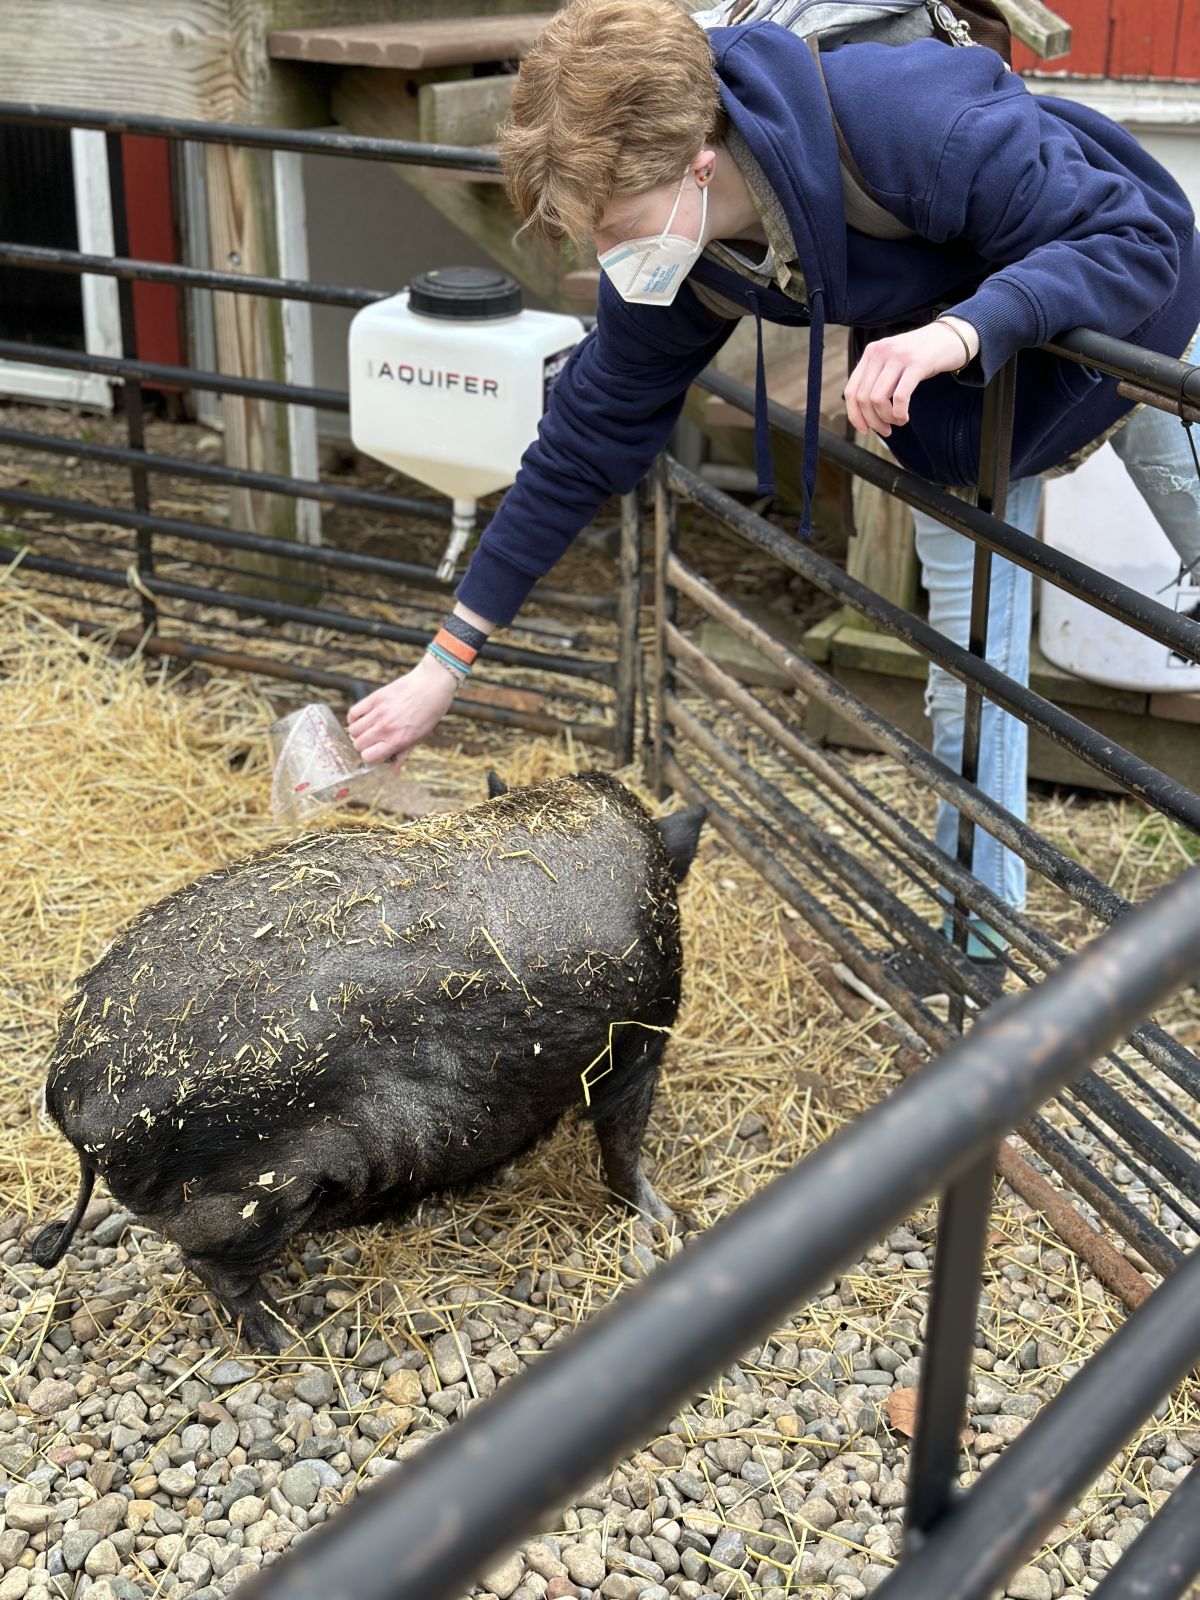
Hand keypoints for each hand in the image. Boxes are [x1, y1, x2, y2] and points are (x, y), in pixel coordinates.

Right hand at [346, 655, 459, 765]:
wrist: (432, 685)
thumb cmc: (429, 713)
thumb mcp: (419, 737)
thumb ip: (403, 754)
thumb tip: (394, 772)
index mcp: (398, 741)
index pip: (368, 757)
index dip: (369, 758)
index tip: (374, 754)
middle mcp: (385, 728)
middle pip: (358, 745)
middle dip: (364, 746)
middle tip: (372, 741)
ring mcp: (378, 713)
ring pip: (353, 730)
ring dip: (358, 733)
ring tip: (367, 729)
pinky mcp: (374, 698)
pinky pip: (353, 713)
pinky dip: (354, 718)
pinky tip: (362, 718)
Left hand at [844, 321, 972, 438]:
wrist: (952, 335)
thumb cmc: (922, 355)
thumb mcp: (893, 361)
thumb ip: (877, 379)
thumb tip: (863, 413)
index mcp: (871, 353)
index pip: (851, 390)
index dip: (855, 416)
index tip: (864, 430)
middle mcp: (881, 352)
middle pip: (863, 398)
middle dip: (873, 421)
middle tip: (886, 430)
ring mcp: (899, 356)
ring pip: (878, 399)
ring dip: (886, 419)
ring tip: (898, 421)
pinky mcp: (917, 363)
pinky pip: (900, 397)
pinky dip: (900, 413)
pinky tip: (905, 416)